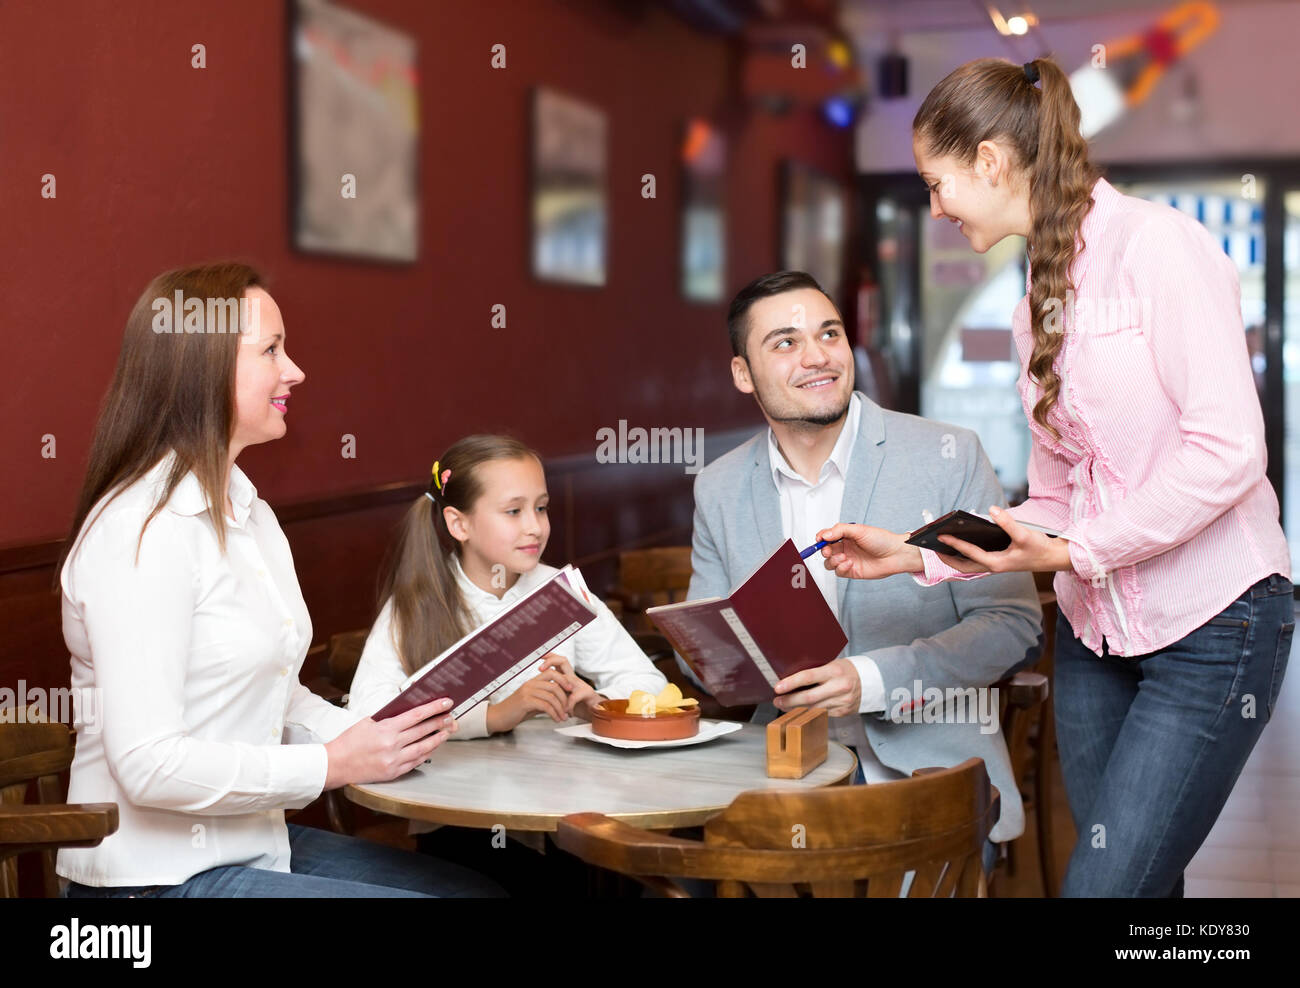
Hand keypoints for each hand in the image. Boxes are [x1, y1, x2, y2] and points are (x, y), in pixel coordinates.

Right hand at [323, 697, 456, 788]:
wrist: (335, 765)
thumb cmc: (349, 742)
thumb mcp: (367, 723)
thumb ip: (388, 719)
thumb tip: (408, 714)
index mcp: (386, 729)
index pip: (416, 715)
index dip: (434, 708)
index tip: (446, 703)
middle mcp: (392, 745)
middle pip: (423, 731)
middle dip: (440, 722)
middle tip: (451, 716)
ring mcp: (394, 760)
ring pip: (423, 748)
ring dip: (437, 739)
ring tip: (446, 731)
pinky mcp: (393, 773)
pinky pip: (415, 762)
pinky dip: (426, 754)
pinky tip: (432, 747)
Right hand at [485, 659, 572, 732]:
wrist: (498, 717)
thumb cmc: (515, 711)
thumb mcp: (532, 703)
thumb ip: (544, 700)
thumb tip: (560, 703)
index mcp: (532, 682)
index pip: (551, 672)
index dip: (563, 680)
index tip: (571, 691)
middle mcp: (530, 684)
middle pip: (555, 685)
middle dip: (565, 698)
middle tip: (569, 709)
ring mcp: (527, 692)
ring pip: (552, 697)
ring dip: (561, 709)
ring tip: (563, 717)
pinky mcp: (525, 702)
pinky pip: (545, 706)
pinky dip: (554, 713)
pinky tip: (556, 719)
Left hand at [536, 654, 600, 717]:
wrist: (594, 710)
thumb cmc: (577, 703)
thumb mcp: (562, 696)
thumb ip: (552, 692)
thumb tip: (536, 690)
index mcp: (566, 676)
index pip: (557, 661)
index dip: (548, 657)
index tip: (538, 655)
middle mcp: (573, 677)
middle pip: (563, 661)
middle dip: (551, 661)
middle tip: (540, 668)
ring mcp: (580, 684)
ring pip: (568, 678)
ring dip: (558, 687)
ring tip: (551, 692)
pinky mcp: (587, 693)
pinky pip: (575, 697)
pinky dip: (569, 705)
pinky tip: (566, 711)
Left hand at [772, 658, 860, 717]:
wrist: (870, 681)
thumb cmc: (845, 670)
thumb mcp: (832, 664)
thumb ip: (815, 671)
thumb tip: (790, 678)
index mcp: (834, 671)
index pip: (808, 677)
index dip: (790, 683)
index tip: (777, 688)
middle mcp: (838, 687)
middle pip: (808, 698)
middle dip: (789, 701)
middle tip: (777, 701)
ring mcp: (841, 701)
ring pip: (813, 709)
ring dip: (796, 709)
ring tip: (784, 706)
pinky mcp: (843, 712)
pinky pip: (822, 714)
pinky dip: (809, 713)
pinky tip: (801, 710)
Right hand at [816, 523, 922, 580]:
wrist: (895, 555)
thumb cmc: (882, 540)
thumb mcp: (859, 530)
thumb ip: (840, 530)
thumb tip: (824, 535)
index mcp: (846, 536)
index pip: (827, 537)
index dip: (821, 538)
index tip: (819, 540)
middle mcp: (845, 548)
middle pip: (825, 551)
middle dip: (824, 550)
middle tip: (828, 550)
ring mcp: (848, 560)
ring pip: (829, 563)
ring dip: (832, 560)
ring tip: (843, 557)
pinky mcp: (852, 572)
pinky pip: (838, 572)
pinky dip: (841, 568)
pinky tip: (849, 563)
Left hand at [933, 505, 1073, 574]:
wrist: (1051, 558)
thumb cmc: (1039, 548)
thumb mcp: (1024, 534)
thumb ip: (1008, 523)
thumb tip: (992, 510)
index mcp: (996, 563)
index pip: (970, 553)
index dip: (954, 544)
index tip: (941, 536)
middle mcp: (992, 566)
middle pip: (962, 566)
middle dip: (947, 558)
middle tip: (932, 547)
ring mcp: (993, 565)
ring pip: (968, 564)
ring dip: (954, 557)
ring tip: (940, 545)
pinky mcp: (997, 561)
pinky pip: (975, 559)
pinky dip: (964, 554)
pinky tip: (959, 543)